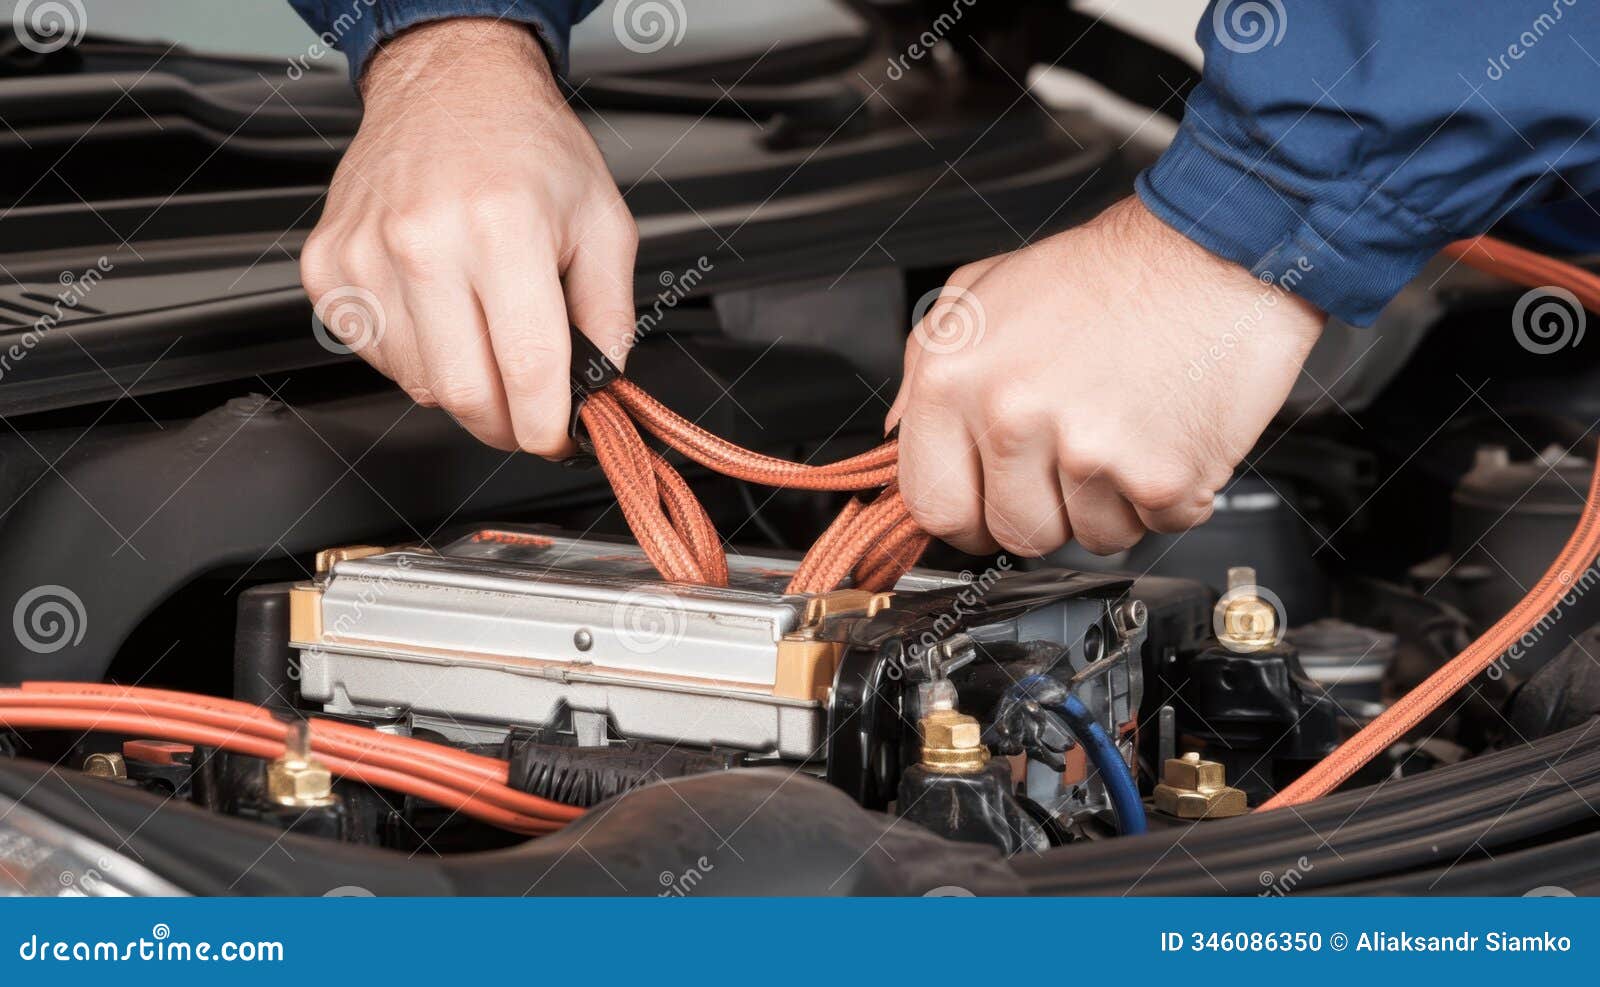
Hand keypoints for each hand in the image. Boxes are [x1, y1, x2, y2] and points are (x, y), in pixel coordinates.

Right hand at [300, 18, 637, 454]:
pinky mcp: (328, 268)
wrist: (449, 86)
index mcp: (502, 227)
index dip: (548, 426)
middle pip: (464, 394)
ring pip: (419, 385)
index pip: (527, 369)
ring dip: (462, 386)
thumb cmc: (526, 147)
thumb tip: (601, 390)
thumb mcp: (603, 224)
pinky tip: (442, 312)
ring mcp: (366, 255)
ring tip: (487, 335)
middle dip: (506, 423)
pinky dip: (417, 357)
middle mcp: (425, 240)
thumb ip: (610, 318)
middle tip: (529, 409)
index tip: (559, 438)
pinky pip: (377, 356)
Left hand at [889, 196, 1324, 556]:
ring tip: (1125, 430)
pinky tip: (1165, 436)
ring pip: (1089, 538)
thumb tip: (901, 438)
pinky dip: (1169, 495)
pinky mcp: (1158, 474)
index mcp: (955, 380)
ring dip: (1112, 502)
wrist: (1211, 246)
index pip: (934, 506)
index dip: (967, 516)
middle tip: (1074, 459)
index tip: (989, 507)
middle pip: (1014, 533)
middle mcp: (1013, 417)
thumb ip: (926, 368)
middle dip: (1047, 510)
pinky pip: (1155, 527)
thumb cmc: (1105, 270)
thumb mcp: (978, 295)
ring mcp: (1086, 451)